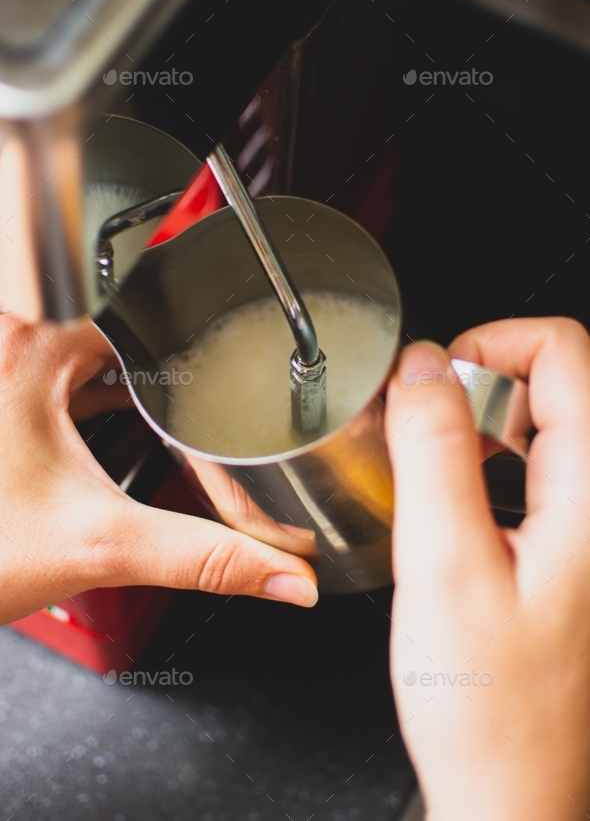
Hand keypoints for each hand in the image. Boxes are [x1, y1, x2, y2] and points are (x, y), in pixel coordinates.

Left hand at [0, 314, 317, 624]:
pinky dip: (76, 406)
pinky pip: (47, 383)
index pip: (137, 322)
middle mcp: (4, 348)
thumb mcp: (103, 547)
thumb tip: (287, 577)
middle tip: (166, 420)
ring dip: (109, 392)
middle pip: (107, 343)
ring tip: (138, 425)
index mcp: (32, 350)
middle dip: (143, 383)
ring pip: (75, 361)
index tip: (202, 382)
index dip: (178, 357)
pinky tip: (93, 439)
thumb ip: (207, 559)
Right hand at [385, 318, 589, 820]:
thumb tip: (422, 367)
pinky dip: (497, 464)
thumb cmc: (491, 709)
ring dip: (487, 426)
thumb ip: (434, 453)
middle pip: (561, 383)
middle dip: (483, 385)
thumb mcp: (444, 569)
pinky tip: (462, 504)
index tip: (435, 379)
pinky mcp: (577, 552)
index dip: (491, 344)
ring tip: (438, 466)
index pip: (565, 352)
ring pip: (550, 426)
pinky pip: (543, 473)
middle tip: (427, 429)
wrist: (519, 795)